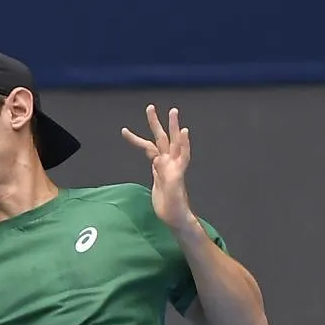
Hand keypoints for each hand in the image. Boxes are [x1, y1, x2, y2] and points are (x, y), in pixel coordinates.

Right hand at [121, 105, 194, 231]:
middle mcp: (171, 163)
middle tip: (150, 108)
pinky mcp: (158, 171)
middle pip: (165, 139)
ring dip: (153, 128)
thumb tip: (157, 159)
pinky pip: (151, 154)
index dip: (182, 141)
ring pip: (157, 143)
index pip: (180, 151)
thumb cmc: (175, 208)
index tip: (182, 128)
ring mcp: (164, 165)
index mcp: (176, 168)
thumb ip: (168, 177)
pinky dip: (145, 146)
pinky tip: (141, 141)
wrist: (173, 216)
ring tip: (147, 113)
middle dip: (160, 124)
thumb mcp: (173, 194)